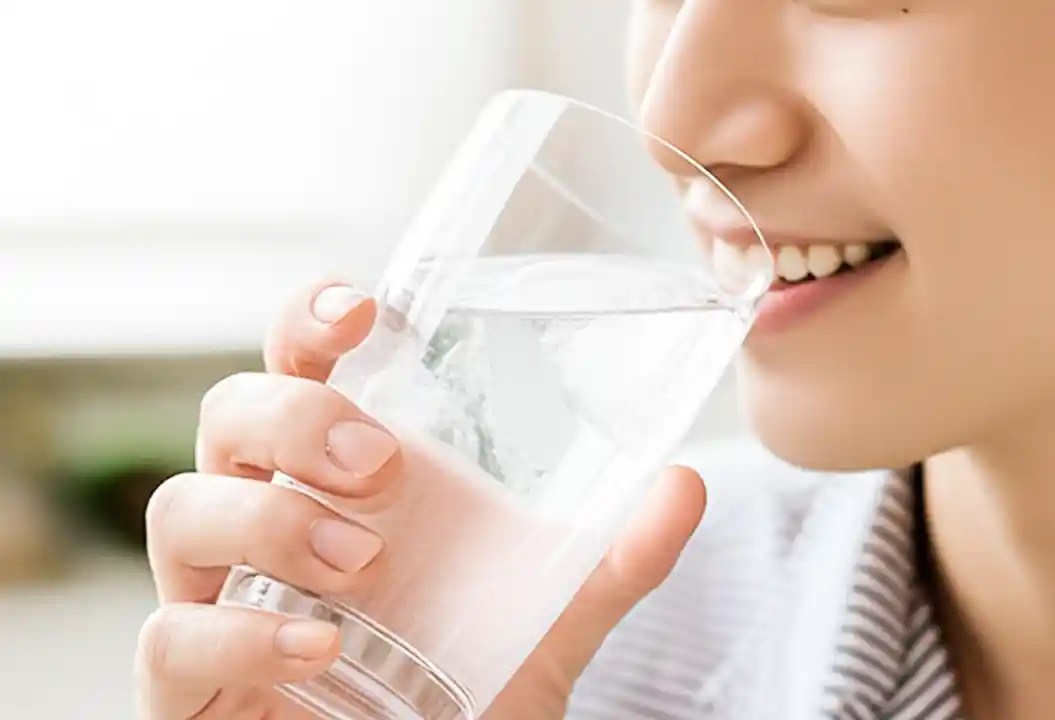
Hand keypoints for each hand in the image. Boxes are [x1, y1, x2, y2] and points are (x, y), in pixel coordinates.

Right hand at [135, 279, 706, 718]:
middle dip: (292, 417)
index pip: (297, 369)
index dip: (308, 325)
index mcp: (338, 478)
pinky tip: (319, 648)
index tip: (361, 311)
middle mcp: (266, 519)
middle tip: (379, 465)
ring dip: (271, 520)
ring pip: (180, 510)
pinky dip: (241, 638)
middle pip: (227, 414)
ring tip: (362, 564)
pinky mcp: (187, 686)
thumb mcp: (551, 620)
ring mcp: (218, 598)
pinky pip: (171, 639)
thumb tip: (687, 483)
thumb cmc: (465, 689)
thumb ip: (615, 559)